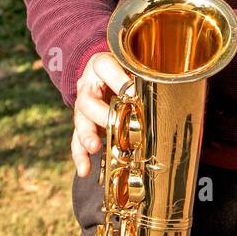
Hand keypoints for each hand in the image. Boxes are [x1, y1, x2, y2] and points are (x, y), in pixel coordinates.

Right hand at [72, 51, 131, 177]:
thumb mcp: (130, 66)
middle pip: (88, 101)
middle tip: (113, 125)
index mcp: (100, 66)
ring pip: (80, 122)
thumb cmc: (122, 70)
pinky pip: (76, 140)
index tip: (133, 93)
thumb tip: (160, 87)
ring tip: (94, 147)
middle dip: (101, 115)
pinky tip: (85, 169)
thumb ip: (140, 75)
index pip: (105, 68)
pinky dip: (80, 156)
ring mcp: (82, 107)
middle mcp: (87, 86)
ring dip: (87, 137)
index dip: (118, 80)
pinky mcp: (82, 124)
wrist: (101, 74)